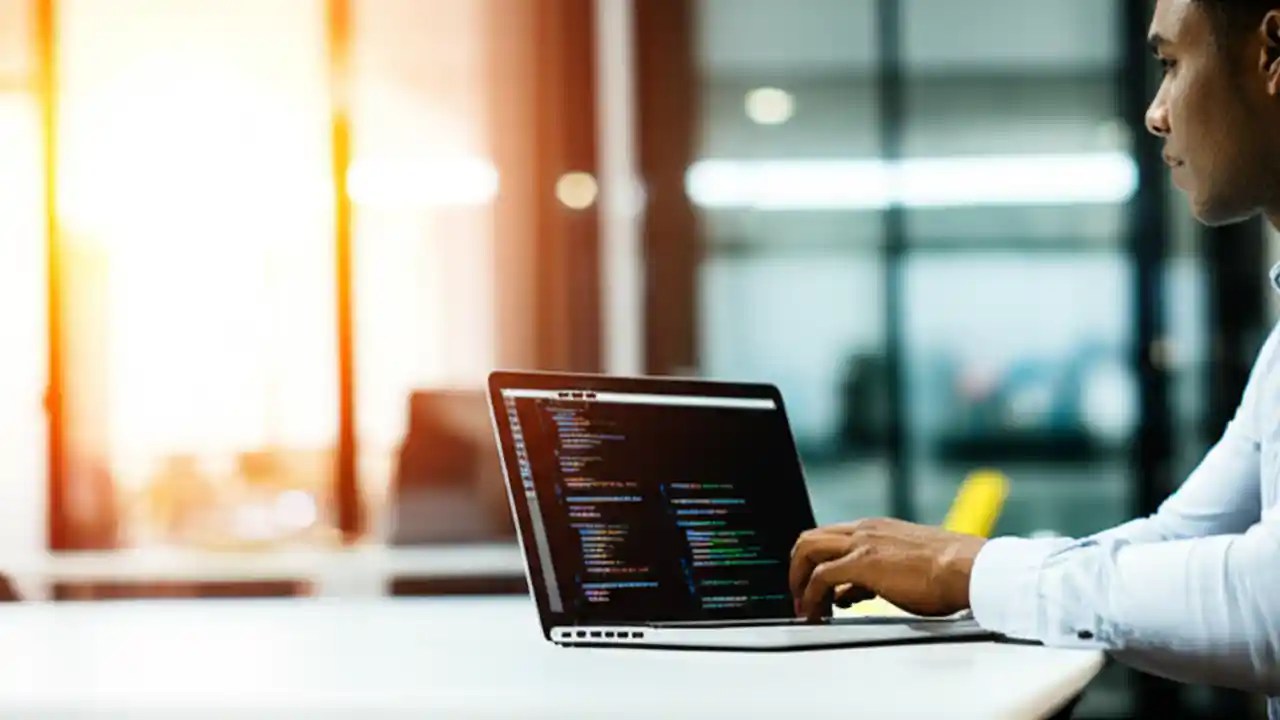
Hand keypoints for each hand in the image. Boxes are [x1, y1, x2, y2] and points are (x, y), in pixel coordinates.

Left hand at [788, 518, 985, 620]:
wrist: (970, 569)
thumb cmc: (951, 572)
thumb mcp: (906, 567)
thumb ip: (876, 575)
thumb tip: (854, 592)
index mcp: (876, 528)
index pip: (830, 537)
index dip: (815, 561)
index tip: (813, 584)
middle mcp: (865, 530)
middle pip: (811, 539)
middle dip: (797, 567)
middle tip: (799, 595)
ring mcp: (862, 543)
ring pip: (808, 550)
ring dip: (798, 580)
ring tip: (803, 607)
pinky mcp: (862, 562)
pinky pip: (821, 577)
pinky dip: (811, 595)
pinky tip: (815, 614)